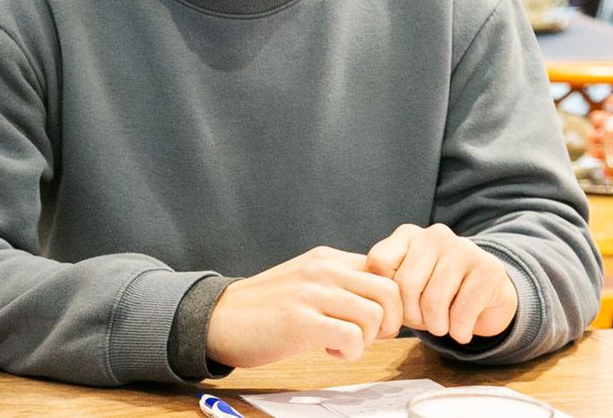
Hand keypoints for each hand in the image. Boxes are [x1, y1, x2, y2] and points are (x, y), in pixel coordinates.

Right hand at [205, 246, 402, 367]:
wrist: (220, 318)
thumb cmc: (266, 308)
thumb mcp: (307, 282)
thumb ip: (340, 283)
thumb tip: (382, 301)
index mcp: (326, 258)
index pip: (385, 271)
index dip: (392, 303)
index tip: (378, 322)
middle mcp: (322, 269)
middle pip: (390, 290)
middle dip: (390, 322)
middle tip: (369, 337)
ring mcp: (310, 293)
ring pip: (374, 315)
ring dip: (367, 339)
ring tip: (343, 343)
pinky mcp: (300, 321)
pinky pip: (352, 337)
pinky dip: (350, 352)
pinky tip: (330, 350)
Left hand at [366, 223, 516, 344]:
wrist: (488, 295)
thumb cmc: (437, 292)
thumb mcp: (407, 284)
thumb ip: (385, 288)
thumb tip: (372, 311)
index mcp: (408, 234)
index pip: (378, 263)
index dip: (386, 295)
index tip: (399, 307)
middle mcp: (434, 235)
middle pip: (405, 284)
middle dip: (412, 315)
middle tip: (424, 323)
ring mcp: (463, 248)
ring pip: (433, 301)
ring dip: (436, 326)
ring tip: (442, 326)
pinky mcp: (488, 269)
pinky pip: (461, 314)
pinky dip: (458, 332)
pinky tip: (461, 329)